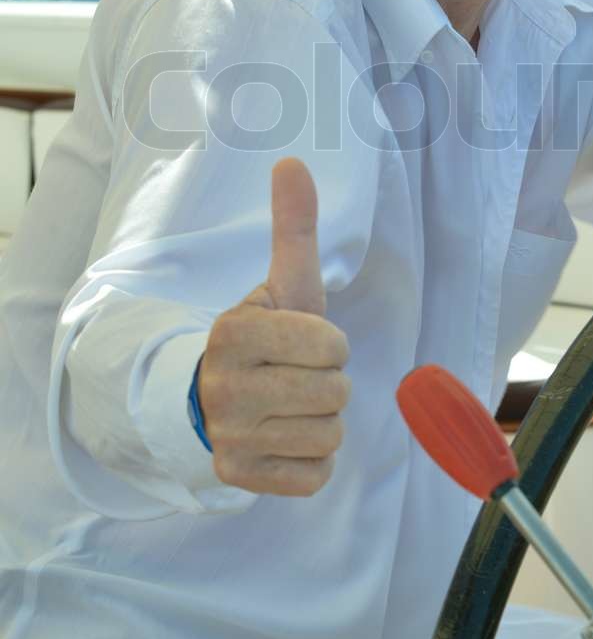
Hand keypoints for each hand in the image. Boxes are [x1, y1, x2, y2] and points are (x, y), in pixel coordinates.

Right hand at [199, 158, 349, 495]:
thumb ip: (292, 226)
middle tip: (301, 375)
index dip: (330, 343)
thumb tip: (292, 161)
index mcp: (233, 333)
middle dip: (330, 382)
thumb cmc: (264, 336)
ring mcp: (229, 437)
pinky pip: (314, 476)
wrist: (210, 397)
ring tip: (292, 406)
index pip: (331, 344)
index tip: (305, 341)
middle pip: (335, 394)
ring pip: (329, 436)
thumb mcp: (282, 284)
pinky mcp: (238, 477)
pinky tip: (286, 438)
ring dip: (323, 421)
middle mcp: (223, 387)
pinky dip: (312, 460)